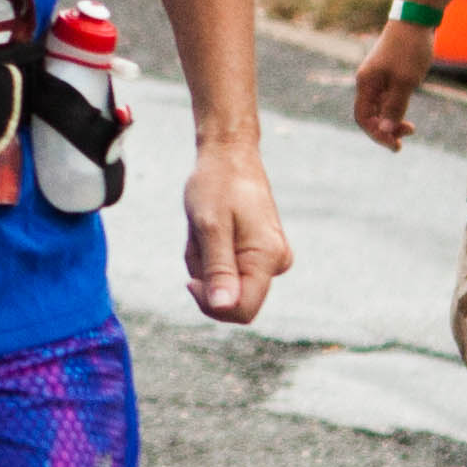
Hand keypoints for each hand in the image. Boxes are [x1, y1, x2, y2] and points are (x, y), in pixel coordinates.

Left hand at [177, 133, 288, 323]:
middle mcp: (276, 263)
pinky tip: (208, 230)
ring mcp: (269, 259)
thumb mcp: (210, 227)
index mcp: (268, 258)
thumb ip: (218, 269)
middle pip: (230, 300)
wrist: (229, 155)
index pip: (242, 311)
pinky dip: (208, 256)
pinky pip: (225, 271)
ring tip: (203, 229)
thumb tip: (225, 307)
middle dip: (205, 277)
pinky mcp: (259, 255)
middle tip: (198, 240)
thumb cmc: (216, 185)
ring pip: (223, 285)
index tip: (190, 279)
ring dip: (202, 262)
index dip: (211, 304)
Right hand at [351, 15, 440, 149]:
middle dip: (386, 129)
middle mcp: (368, 82)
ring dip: (393, 120)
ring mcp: (378, 77)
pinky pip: (388, 98)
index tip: (396, 144)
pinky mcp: (389, 73)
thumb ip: (394, 107)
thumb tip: (384, 130)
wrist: (417, 18)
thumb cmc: (409, 48)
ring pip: (380, 107)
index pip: (363, 118)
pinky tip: (408, 111)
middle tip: (407, 136)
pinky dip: (397, 108)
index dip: (377, 134)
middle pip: (370, 115)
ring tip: (411, 127)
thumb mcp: (405, 81)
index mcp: (366, 83)